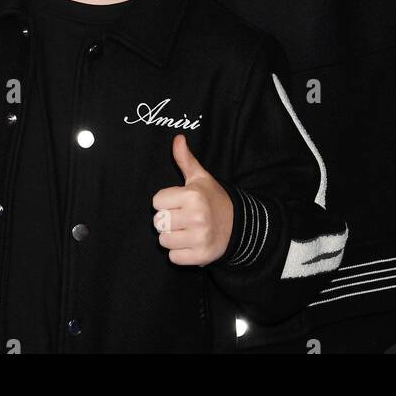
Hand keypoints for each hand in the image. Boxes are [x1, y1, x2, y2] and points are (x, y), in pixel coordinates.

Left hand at [151, 133, 233, 265]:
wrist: (238, 225)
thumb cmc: (212, 199)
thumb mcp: (200, 178)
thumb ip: (185, 159)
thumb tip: (177, 138)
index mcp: (193, 195)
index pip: (157, 201)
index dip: (165, 202)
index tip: (178, 202)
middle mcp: (196, 216)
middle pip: (159, 222)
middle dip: (167, 220)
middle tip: (182, 218)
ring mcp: (199, 237)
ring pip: (164, 241)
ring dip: (172, 238)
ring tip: (186, 231)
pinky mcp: (201, 256)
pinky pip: (173, 258)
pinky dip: (179, 253)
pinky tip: (190, 243)